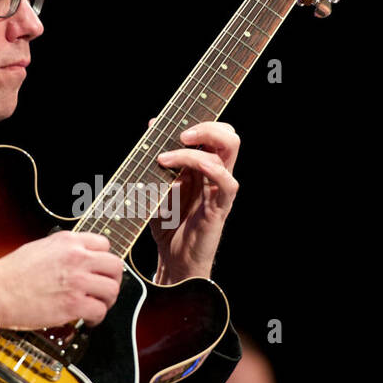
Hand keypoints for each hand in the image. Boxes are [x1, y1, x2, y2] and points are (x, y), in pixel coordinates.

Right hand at [0, 231, 121, 328]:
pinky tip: (88, 319)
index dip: (104, 260)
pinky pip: (100, 310)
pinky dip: (97, 318)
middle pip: (115, 266)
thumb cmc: (10, 273)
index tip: (101, 270)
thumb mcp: (40, 248)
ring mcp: (77, 281)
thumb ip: (63, 250)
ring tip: (96, 306)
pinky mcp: (74, 304)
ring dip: (107, 300)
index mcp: (68, 242)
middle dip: (113, 280)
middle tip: (105, 290)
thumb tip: (76, 258)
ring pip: (112, 289)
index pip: (104, 244)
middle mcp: (77, 258)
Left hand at [149, 120, 239, 283]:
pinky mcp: (220, 206)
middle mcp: (217, 174)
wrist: (173, 262)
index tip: (166, 122)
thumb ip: (157, 159)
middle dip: (206, 126)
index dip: (197, 120)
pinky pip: (226, 181)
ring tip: (164, 158)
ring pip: (229, 149)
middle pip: (229, 134)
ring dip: (194, 148)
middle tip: (179, 134)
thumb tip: (153, 126)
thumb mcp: (156, 186)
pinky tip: (184, 174)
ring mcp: (221, 189)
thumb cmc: (168, 225)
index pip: (214, 132)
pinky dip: (207, 169)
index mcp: (204, 167)